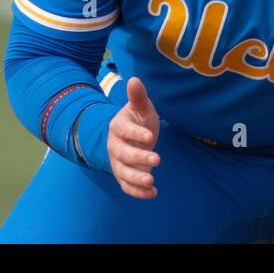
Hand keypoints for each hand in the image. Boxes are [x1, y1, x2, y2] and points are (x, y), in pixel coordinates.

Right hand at [106, 76, 160, 198]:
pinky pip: (127, 186)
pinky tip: (154, 193)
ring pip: (123, 173)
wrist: (132, 137)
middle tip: (158, 159)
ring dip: (136, 178)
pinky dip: (138, 192)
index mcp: (119, 127)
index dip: (136, 134)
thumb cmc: (138, 119)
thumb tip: (134, 79)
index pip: (125, 131)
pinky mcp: (124, 176)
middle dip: (139, 158)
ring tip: (152, 181)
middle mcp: (115, 146)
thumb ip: (138, 96)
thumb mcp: (141, 107)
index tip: (149, 136)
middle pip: (123, 154)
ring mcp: (118, 163)